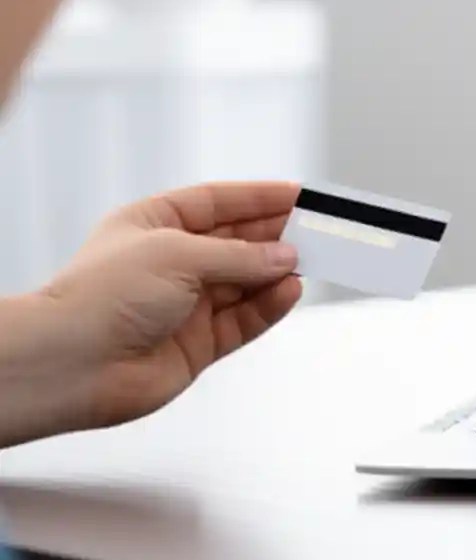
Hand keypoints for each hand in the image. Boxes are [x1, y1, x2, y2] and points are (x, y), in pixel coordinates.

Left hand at [32, 181, 302, 434]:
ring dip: (277, 272)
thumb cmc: (104, 296)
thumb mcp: (178, 255)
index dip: (258, 198)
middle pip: (236, 243)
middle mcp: (171, 263)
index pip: (216, 203)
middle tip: (319, 229)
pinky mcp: (198, 343)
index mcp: (153, 225)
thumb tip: (286, 256)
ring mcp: (186, 304)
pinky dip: (269, 307)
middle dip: (276, 235)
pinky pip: (244, 320)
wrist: (73, 364)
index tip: (300, 195)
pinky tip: (290, 292)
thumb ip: (239, 256)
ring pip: (245, 283)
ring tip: (312, 261)